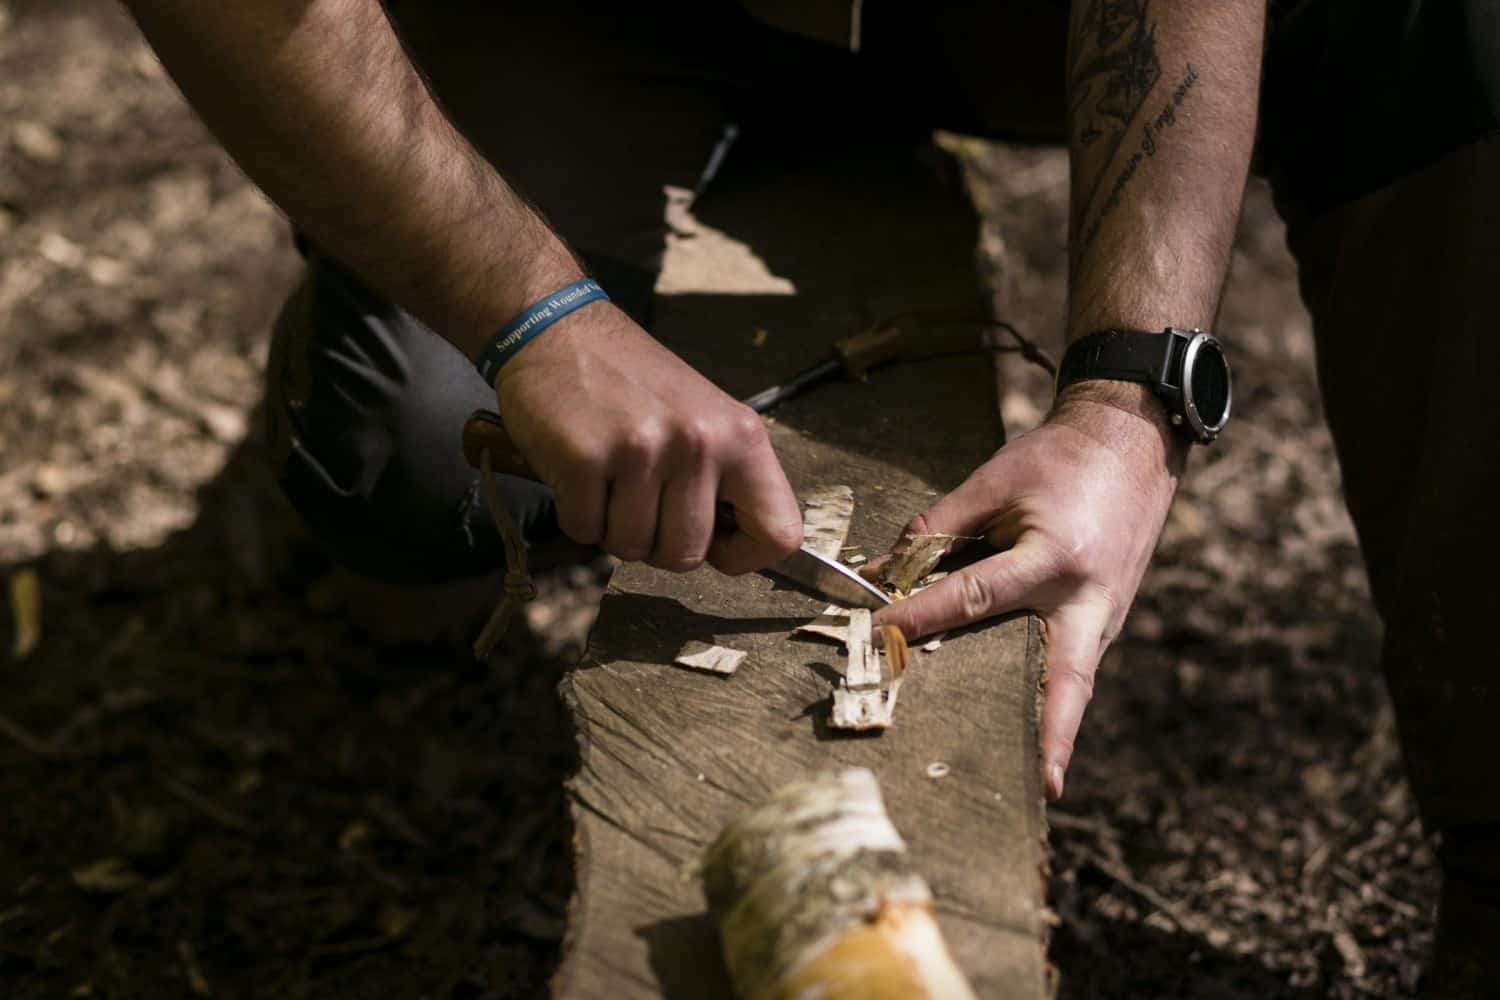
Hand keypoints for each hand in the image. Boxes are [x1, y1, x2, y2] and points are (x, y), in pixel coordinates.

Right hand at [492, 302, 803, 573]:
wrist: (559, 331)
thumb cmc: (633, 381)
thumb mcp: (704, 417)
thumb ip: (727, 480)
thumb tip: (737, 549)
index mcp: (741, 435)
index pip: (778, 534)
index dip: (743, 557)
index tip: (714, 543)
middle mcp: (698, 442)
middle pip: (688, 556)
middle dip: (657, 543)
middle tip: (640, 499)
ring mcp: (641, 450)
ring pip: (632, 548)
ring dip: (612, 527)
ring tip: (609, 478)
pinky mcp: (584, 458)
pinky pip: (584, 531)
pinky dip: (576, 515)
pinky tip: (580, 473)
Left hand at [873, 382, 1185, 799]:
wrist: (1134, 442)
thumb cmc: (1059, 458)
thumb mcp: (993, 481)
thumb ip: (937, 529)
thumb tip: (882, 571)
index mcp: (1056, 555)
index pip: (976, 597)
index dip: (923, 616)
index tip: (879, 635)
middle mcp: (1088, 597)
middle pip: (1068, 679)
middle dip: (1054, 734)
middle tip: (1041, 788)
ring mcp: (1107, 613)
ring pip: (1077, 681)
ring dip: (1056, 729)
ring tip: (1031, 780)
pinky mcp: (1110, 617)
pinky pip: (1078, 665)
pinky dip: (1056, 698)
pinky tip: (1031, 730)